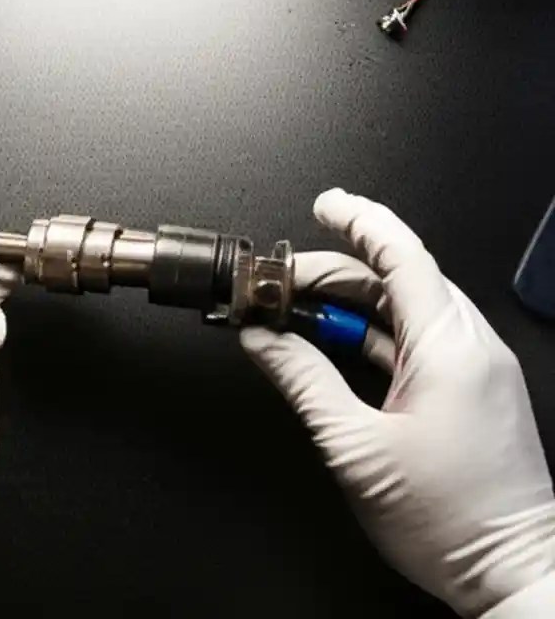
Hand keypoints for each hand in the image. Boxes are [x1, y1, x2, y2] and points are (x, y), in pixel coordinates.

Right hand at [242, 189, 554, 616]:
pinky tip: (329, 348)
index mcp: (448, 346)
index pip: (402, 255)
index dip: (359, 221)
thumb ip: (302, 380)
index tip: (323, 206)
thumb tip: (263, 340)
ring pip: (402, 311)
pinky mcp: (468, 392)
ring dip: (346, 305)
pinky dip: (368, 335)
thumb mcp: (353, 444)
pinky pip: (413, 342)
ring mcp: (472, 369)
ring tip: (291, 317)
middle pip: (395, 280)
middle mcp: (468, 347)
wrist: (512, 569)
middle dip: (331, 272)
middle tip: (273, 287)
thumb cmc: (452, 519)